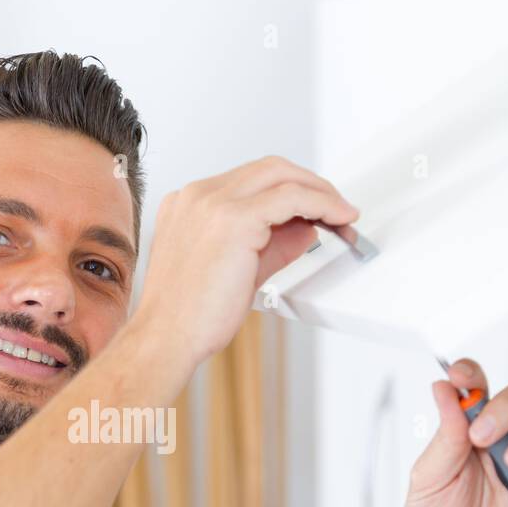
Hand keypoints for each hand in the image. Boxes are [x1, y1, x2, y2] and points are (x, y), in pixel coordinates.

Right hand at [134, 155, 357, 368]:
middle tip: (336, 207)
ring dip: (320, 192)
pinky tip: (337, 217)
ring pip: (281, 175)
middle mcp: (197, 196)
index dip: (288, 189)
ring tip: (342, 213)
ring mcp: (212, 203)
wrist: (166, 338)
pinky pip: (291, 197)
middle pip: (268, 168)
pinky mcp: (234, 218)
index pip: (249, 180)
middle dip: (309, 184)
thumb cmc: (188, 315)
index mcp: (188, 203)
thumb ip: (270, 243)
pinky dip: (321, 203)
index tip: (313, 207)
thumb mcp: (236, 269)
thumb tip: (306, 227)